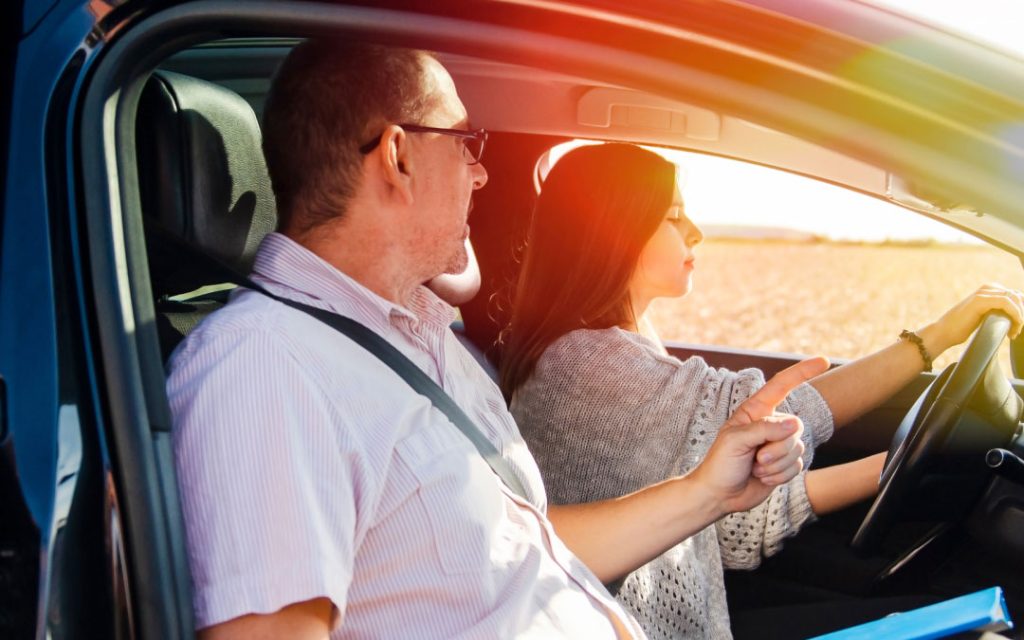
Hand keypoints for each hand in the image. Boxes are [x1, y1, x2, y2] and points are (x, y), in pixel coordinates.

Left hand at [691, 357, 829, 514]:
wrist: (719, 494)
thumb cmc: (720, 463)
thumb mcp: (736, 441)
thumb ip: (765, 429)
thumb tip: (794, 424)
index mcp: (755, 411)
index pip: (782, 385)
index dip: (802, 372)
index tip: (823, 361)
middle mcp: (770, 425)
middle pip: (795, 427)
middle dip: (778, 448)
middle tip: (755, 458)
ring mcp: (779, 445)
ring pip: (798, 450)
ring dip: (776, 465)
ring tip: (755, 468)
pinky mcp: (785, 464)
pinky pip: (797, 467)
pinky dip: (780, 476)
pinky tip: (762, 477)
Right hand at [928, 284, 1023, 352]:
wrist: (944, 332)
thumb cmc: (961, 328)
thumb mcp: (984, 317)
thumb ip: (996, 311)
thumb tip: (1013, 315)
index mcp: (988, 290)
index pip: (1016, 296)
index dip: (1021, 311)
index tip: (1016, 328)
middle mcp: (986, 288)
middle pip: (1017, 297)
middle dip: (1021, 314)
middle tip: (1016, 332)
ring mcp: (983, 293)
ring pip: (1015, 299)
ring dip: (1019, 316)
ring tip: (1014, 332)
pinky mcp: (980, 300)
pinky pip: (1006, 303)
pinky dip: (1015, 315)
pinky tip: (1013, 328)